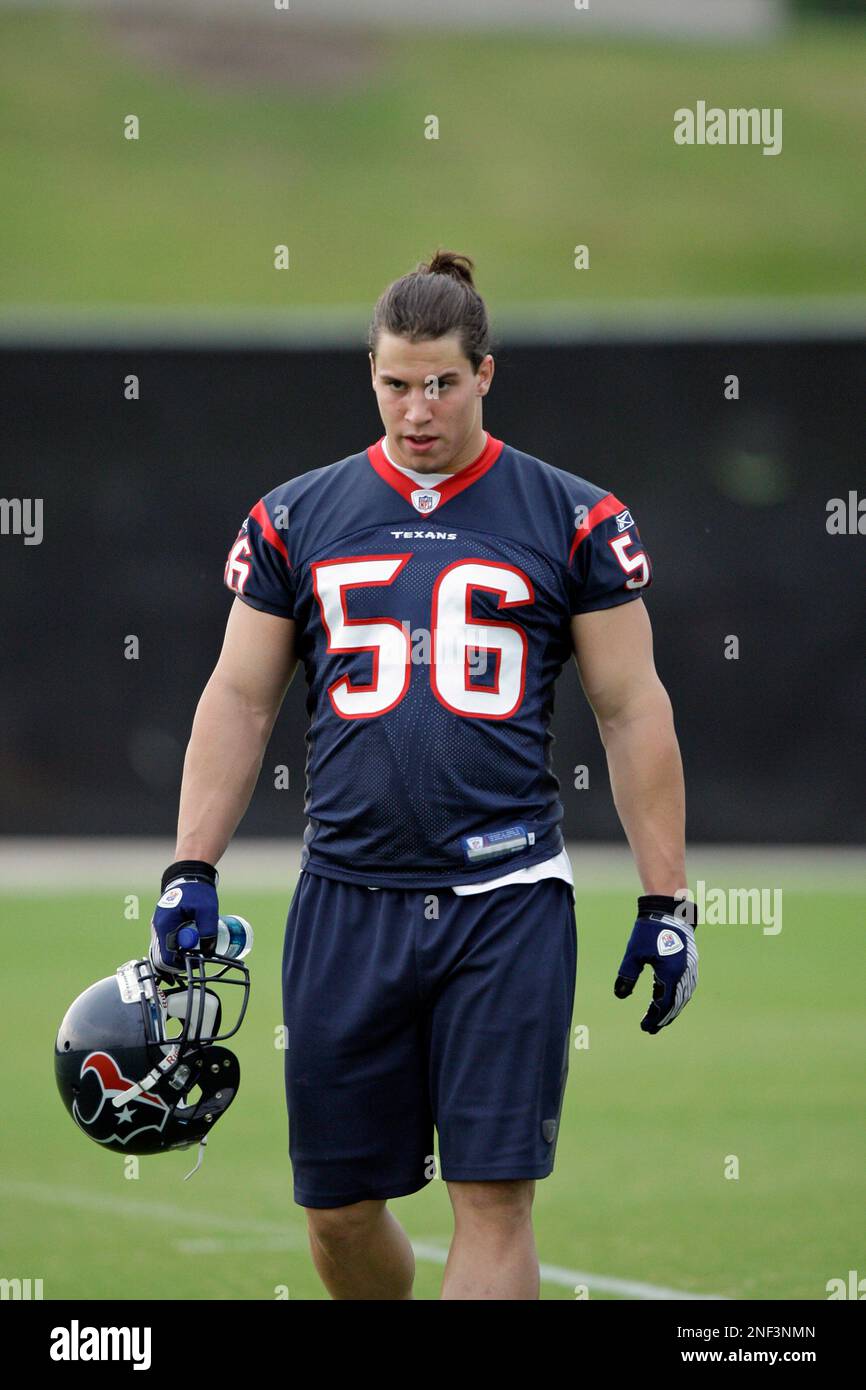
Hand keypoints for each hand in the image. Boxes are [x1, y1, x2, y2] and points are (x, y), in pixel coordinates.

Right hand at [149, 860, 218, 977]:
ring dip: (180, 955)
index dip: (181, 965)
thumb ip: (208, 931)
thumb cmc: (198, 891)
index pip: (166, 957)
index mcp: (164, 926)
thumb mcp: (207, 910)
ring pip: (166, 951)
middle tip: (198, 960)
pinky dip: (178, 948)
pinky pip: (168, 943)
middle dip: (180, 963)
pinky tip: (192, 945)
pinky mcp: (165, 925)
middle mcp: (158, 928)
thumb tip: (208, 952)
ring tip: (197, 952)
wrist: (189, 874)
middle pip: (163, 957)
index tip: (197, 963)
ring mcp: (160, 927)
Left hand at [614, 894, 697, 1033]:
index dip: (654, 1018)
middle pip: (675, 1004)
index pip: (663, 1004)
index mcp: (671, 974)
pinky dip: (678, 997)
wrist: (669, 910)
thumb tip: (620, 995)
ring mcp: (690, 969)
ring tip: (659, 1018)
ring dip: (672, 1009)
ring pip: (683, 996)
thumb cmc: (649, 931)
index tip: (644, 1027)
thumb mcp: (633, 954)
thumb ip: (627, 975)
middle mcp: (684, 974)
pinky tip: (667, 999)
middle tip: (651, 1028)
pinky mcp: (690, 963)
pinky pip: (686, 987)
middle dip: (663, 1017)